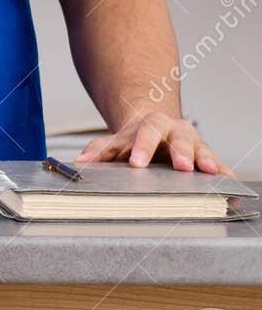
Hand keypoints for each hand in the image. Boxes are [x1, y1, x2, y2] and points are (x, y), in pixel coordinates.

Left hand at [76, 110, 234, 174]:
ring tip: (209, 171)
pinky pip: (219, 165)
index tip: (137, 163)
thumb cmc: (135, 139)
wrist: (155, 127)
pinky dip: (224, 174)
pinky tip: (229, 184)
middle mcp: (176, 131)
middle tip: (182, 167)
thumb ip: (100, 150)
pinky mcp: (208, 157)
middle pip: (179, 139)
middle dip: (181, 152)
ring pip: (202, 149)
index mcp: (151, 125)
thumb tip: (81, 161)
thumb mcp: (117, 141)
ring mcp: (195, 144)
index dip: (142, 147)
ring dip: (206, 160)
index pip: (146, 133)